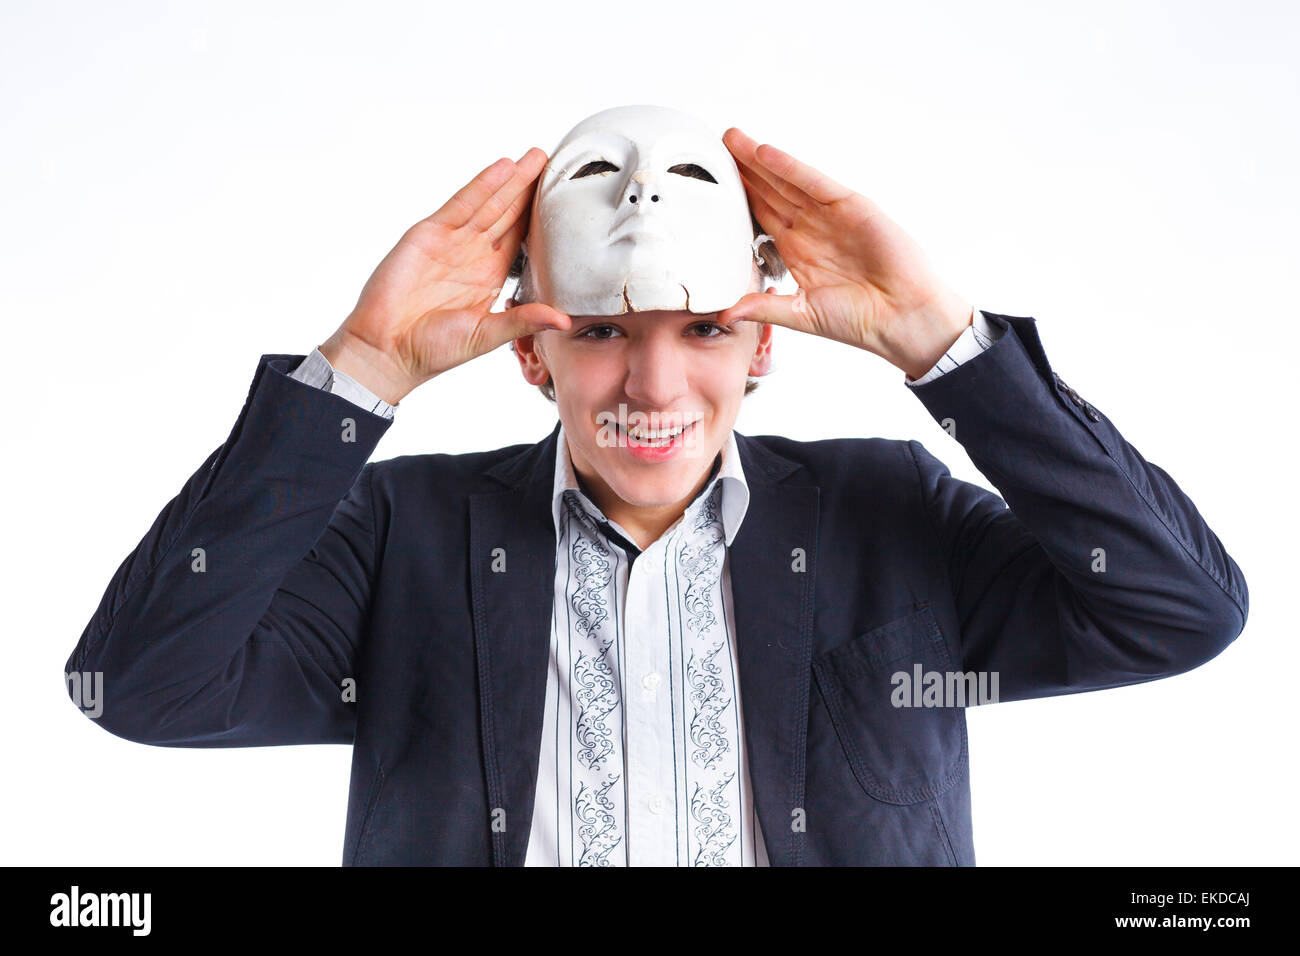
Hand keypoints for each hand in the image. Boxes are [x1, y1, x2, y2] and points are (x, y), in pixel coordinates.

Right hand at [319, 149, 571, 404]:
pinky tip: (503, 168)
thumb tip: (564, 321)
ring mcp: (452, 241)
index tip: (565, 198)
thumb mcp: (488, 335)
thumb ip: (524, 320)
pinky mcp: (430, 234)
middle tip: (554, 162)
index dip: (541, 217)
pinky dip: (482, 185)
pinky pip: (461, 204)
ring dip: (512, 180)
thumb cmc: (434, 350)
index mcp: (490, 276)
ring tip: (536, 157)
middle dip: (529, 188)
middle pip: (509, 213)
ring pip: (490, 203)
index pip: (522, 239)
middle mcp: (473, 254)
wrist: (388, 349)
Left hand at [718, 128, 973, 379]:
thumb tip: (724, 314)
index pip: (759, 219)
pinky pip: (814, 182)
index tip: (706, 187)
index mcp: (797, 252)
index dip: (734, 201)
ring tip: (730, 138)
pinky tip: (765, 153)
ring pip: (786, 181)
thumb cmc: (860, 320)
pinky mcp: (851, 207)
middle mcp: (811, 229)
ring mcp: (830, 216)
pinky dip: (790, 167)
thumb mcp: (800, 315)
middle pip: (768, 192)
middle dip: (741, 171)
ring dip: (758, 160)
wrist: (902, 320)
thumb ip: (762, 308)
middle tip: (710, 147)